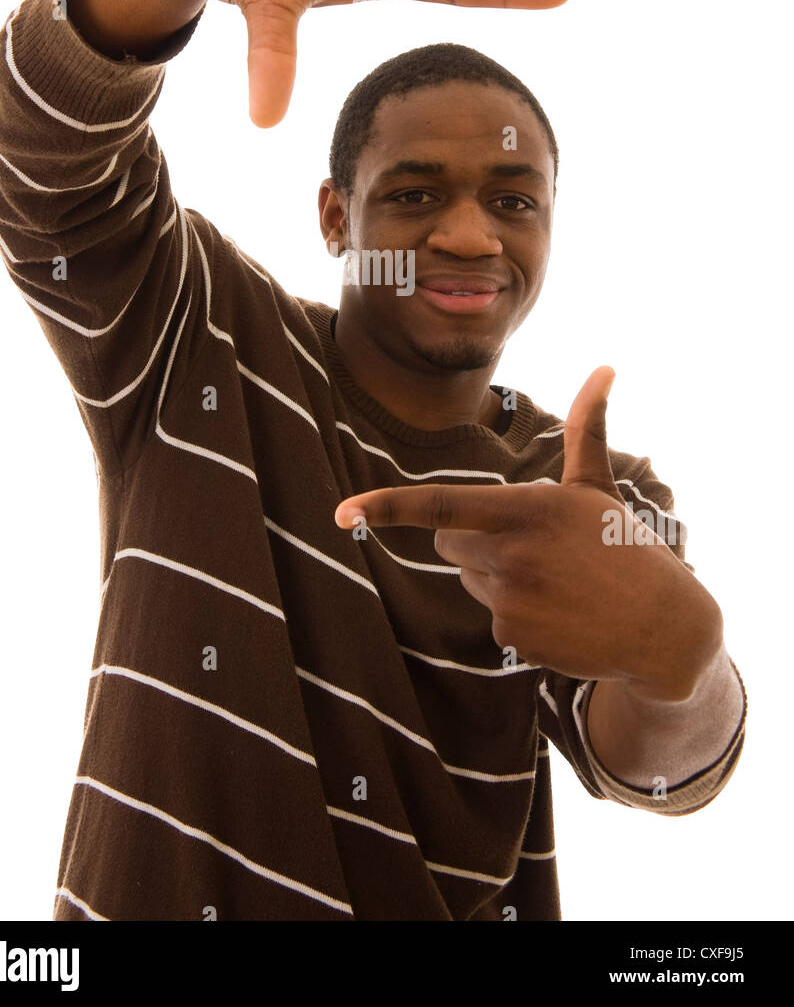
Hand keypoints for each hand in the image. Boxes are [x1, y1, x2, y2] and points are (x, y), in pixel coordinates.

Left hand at [334, 368, 720, 699]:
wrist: (664, 628)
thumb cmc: (624, 545)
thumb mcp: (598, 487)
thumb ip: (587, 428)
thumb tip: (605, 367)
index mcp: (525, 508)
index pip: (441, 506)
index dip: (387, 506)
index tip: (342, 512)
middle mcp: (511, 554)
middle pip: (449, 543)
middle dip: (474, 541)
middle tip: (534, 548)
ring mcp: (511, 600)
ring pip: (470, 581)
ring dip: (498, 580)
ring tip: (555, 582)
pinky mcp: (515, 639)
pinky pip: (492, 621)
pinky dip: (518, 618)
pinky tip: (559, 615)